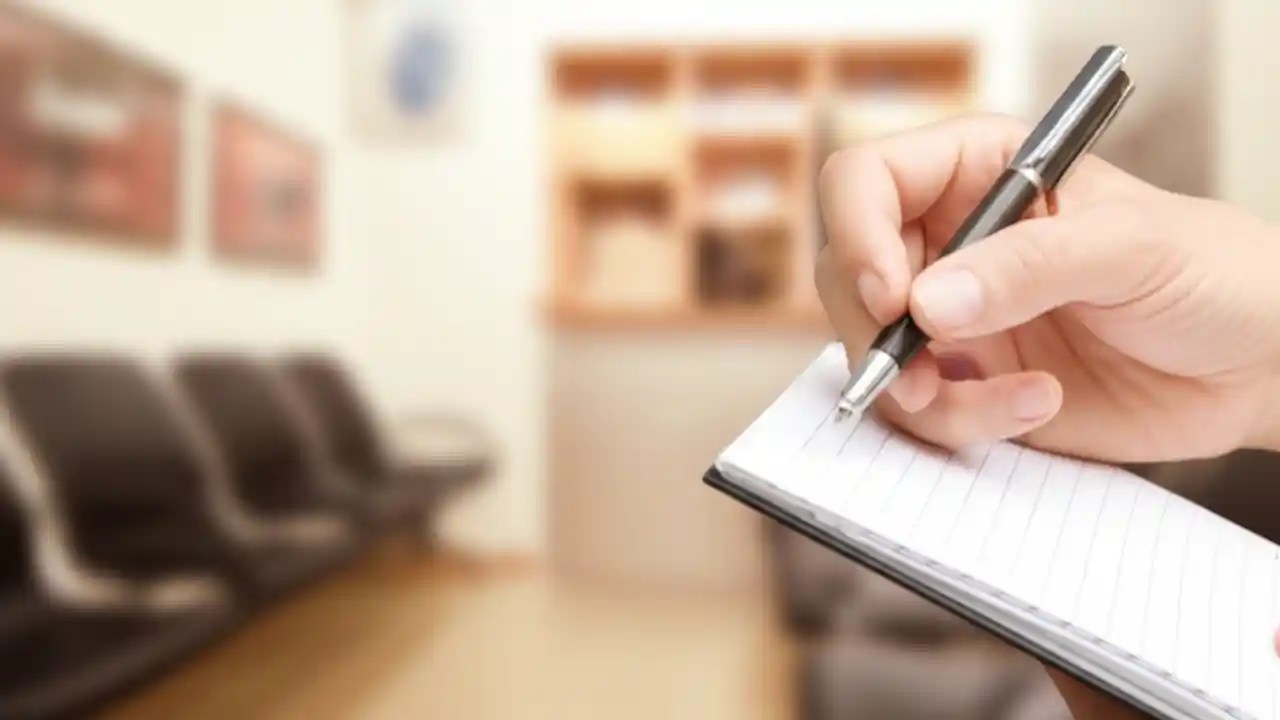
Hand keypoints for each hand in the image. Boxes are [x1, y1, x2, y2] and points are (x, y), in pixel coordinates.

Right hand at [817, 114, 1279, 461]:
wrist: (1255, 367)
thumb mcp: (1131, 248)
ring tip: (1020, 399)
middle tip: (919, 375)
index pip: (865, 183)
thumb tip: (925, 303)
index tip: (892, 297)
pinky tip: (1039, 404)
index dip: (857, 234)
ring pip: (871, 354)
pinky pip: (919, 411)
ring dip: (923, 393)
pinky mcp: (968, 384)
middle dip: (871, 333)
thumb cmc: (1212, 272)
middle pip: (845, 276)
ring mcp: (952, 318)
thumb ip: (1028, 266)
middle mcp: (948, 242)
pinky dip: (965, 422)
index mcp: (975, 174)